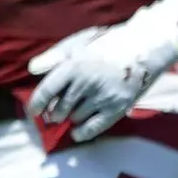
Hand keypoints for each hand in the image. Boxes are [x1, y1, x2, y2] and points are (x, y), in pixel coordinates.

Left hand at [29, 0, 177, 142]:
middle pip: (60, 108)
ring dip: (70, 117)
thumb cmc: (107, 44)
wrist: (145, 47)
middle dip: (54, 112)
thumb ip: (54, 57)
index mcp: (74, 66)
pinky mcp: (118, 107)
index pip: (47, 90)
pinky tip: (76, 132)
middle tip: (55, 111)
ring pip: (75, 117)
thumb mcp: (78, 44)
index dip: (36, 103)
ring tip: (72, 111)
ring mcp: (103, 96)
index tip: (34, 111)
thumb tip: (32, 69)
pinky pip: (94, 127)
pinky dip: (82, 133)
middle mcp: (86, 83)